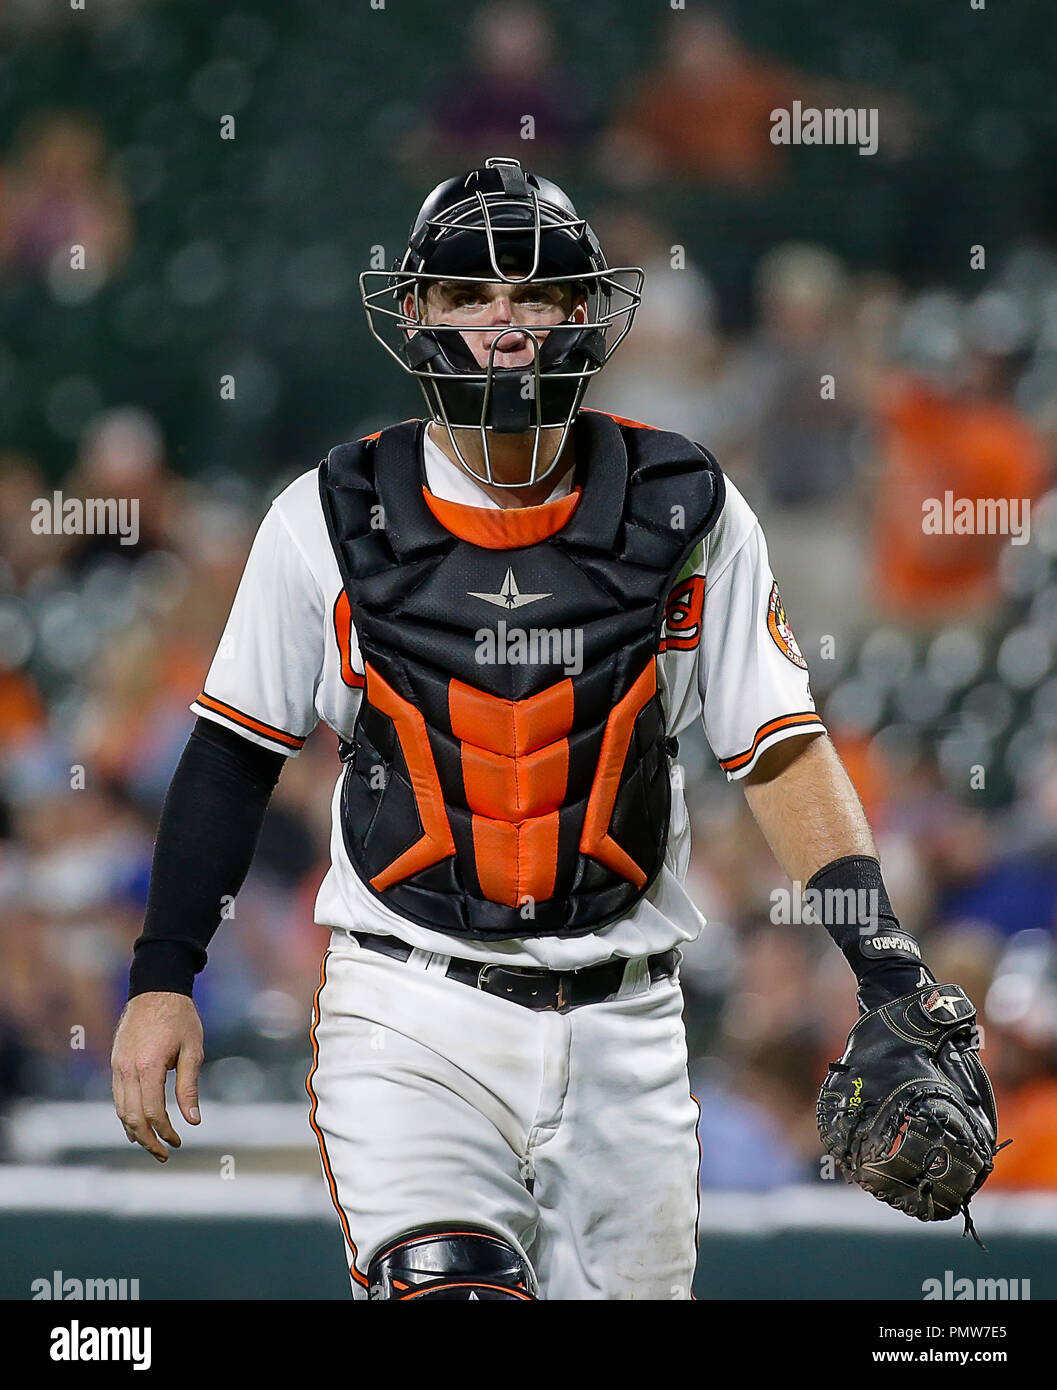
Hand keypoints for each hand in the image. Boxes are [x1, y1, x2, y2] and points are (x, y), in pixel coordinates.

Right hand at [111, 992, 203, 1161]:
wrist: (156, 988)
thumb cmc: (180, 1017)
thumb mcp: (192, 1050)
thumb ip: (190, 1087)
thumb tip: (194, 1120)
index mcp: (148, 1066)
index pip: (152, 1112)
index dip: (165, 1132)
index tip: (179, 1141)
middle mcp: (127, 1069)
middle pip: (132, 1117)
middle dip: (147, 1140)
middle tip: (164, 1154)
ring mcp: (117, 1066)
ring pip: (120, 1109)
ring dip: (135, 1131)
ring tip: (152, 1145)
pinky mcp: (115, 1062)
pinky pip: (118, 1096)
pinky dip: (126, 1114)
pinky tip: (136, 1125)